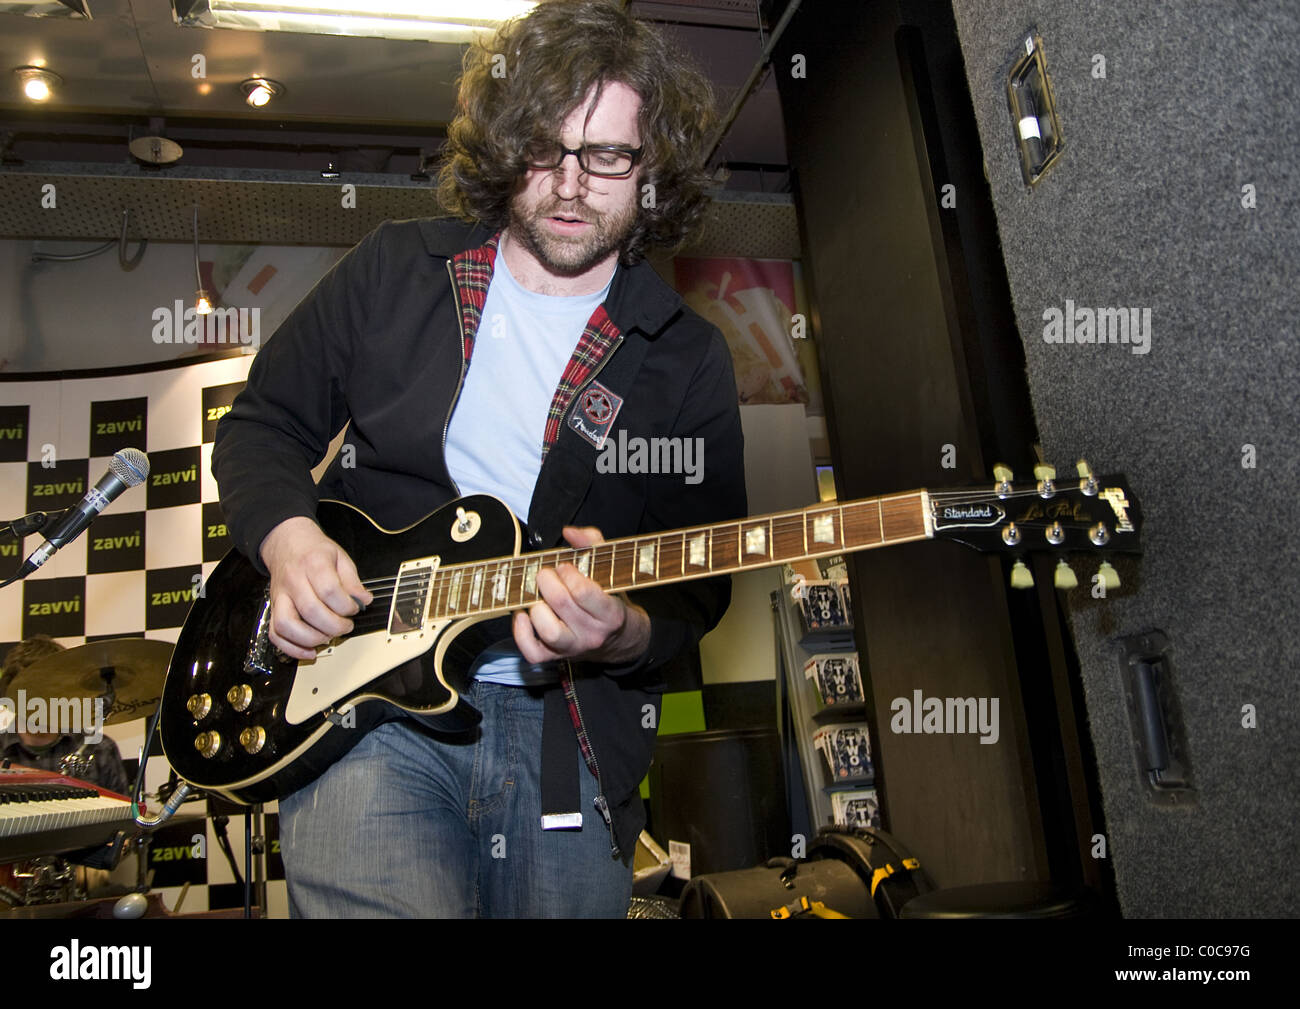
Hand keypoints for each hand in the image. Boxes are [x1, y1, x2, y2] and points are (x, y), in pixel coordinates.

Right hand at [258, 516, 373, 660]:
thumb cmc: (313, 551)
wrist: (287, 542)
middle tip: (346, 625)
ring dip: (312, 638)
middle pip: (310, 610)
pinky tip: (309, 650)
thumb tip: (364, 600)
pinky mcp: (273, 608)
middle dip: (333, 625)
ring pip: (287, 625)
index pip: (329, 590)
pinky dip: (291, 647)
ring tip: (329, 636)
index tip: (354, 608)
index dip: (346, 606)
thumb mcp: (340, 557)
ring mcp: (280, 596)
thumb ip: (352, 580)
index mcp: (313, 563)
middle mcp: (293, 580)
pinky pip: (275, 634)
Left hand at [513, 526, 650, 665]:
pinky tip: (523, 614)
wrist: (619, 639)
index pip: (583, 592)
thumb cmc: (610, 599)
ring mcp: (573, 648)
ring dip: (536, 606)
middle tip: (546, 573)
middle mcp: (593, 633)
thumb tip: (569, 531)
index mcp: (610, 613)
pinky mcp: (556, 657)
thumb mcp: (610, 570)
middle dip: (547, 581)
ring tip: (537, 595)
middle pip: (562, 604)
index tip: (564, 566)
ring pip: (548, 630)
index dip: (568, 573)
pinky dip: (521, 632)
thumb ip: (592, 544)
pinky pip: (532, 651)